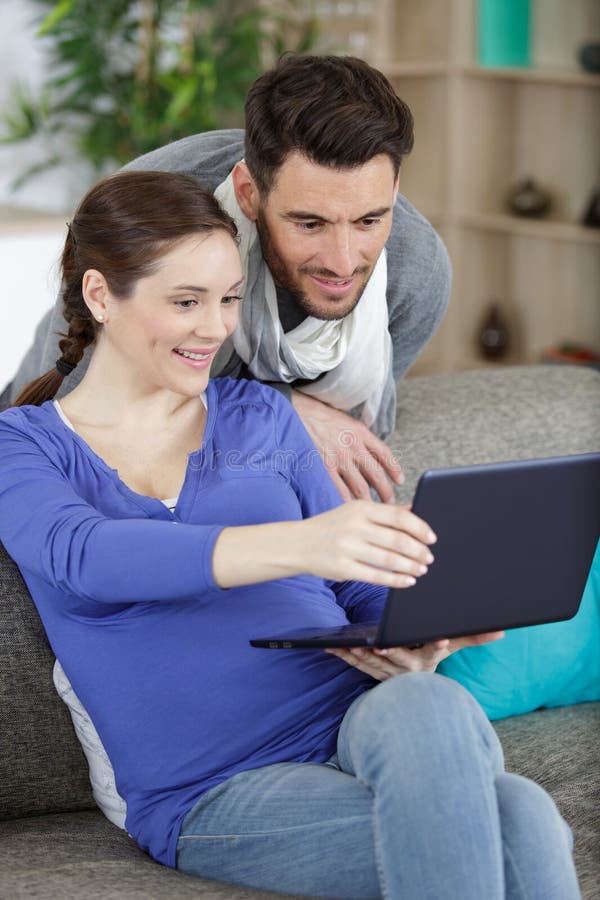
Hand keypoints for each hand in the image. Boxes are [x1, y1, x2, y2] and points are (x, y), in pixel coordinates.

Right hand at [291, 389, 402, 502]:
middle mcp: (353, 447)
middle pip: (376, 474)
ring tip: (373, 508)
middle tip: (390, 501)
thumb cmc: (321, 418)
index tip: (400, 480)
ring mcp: (338, 458)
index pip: (384, 453)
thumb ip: (361, 437)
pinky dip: (346, 500)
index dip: (395, 469)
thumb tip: (373, 454)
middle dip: (385, 491)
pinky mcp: (324, 467)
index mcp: (360, 433)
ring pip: (360, 486)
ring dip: (369, 500)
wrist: (298, 414)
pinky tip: (350, 507)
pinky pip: (339, 489)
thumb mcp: (347, 422)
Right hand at [296, 499, 435, 586]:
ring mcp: (348, 547)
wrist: (297, 544)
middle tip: (429, 558)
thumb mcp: (355, 511)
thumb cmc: (330, 527)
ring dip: (410, 566)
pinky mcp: (343, 568)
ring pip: (389, 559)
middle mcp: (355, 526)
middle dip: (419, 551)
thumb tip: (414, 509)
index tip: (432, 538)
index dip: (420, 528)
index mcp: (361, 508)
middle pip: (397, 539)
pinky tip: (407, 581)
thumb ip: (384, 512)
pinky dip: (396, 580)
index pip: (399, 516)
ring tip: (421, 570)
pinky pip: (376, 576)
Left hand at [325, 632, 504, 680]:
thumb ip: (471, 638)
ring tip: (351, 645)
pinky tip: (330, 646)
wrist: (413, 687)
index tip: (439, 639)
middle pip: (398, 659)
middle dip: (387, 653)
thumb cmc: (430, 655)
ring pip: (373, 664)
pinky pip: (355, 664)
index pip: (433, 652)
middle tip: (377, 644)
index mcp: (425, 660)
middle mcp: (405, 670)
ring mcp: (386, 673)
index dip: (436, 646)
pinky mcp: (369, 671)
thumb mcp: (450, 646)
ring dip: (361, 656)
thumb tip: (502, 631)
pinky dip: (343, 655)